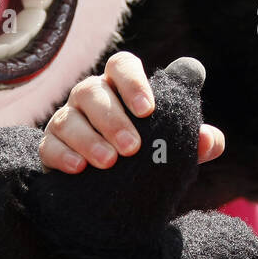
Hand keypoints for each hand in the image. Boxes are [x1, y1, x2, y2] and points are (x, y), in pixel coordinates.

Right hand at [39, 51, 224, 172]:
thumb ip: (197, 142)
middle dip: (113, 119)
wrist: (116, 192)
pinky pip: (48, 145)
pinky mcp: (50, 147)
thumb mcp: (176, 149)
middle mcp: (91, 97)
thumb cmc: (149, 156)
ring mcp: (67, 120)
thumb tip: (208, 139)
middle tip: (133, 148)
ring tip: (109, 162)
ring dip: (89, 139)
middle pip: (92, 91)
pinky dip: (63, 155)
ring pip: (68, 118)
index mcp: (121, 87)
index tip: (148, 109)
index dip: (133, 82)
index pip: (122, 65)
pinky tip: (80, 169)